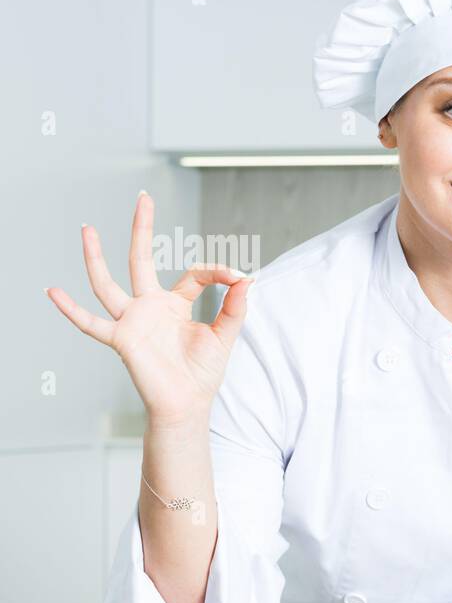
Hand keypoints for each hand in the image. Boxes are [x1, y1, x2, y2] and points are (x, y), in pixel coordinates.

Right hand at [46, 192, 252, 427]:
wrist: (188, 404)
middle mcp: (150, 307)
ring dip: (95, 257)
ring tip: (87, 229)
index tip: (237, 277)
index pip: (192, 274)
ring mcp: (133, 320)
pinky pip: (90, 323)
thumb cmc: (203, 373)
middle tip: (143, 198)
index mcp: (175, 304)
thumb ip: (235, 306)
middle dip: (142, 229)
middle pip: (140, 259)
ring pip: (107, 283)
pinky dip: (71, 310)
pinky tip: (52, 291)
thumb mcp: (225, 335)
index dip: (217, 272)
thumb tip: (248, 278)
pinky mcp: (122, 338)